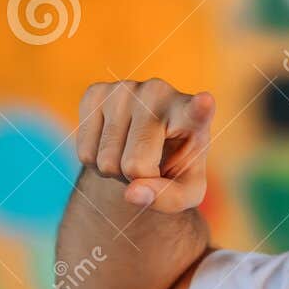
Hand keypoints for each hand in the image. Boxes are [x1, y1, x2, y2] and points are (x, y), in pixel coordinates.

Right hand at [76, 79, 214, 212]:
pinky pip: (84, 152)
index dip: (200, 108)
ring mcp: (125, 89)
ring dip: (115, 172)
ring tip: (132, 153)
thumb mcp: (185, 192)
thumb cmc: (174, 166)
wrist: (146, 145)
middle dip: (137, 179)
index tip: (204, 102)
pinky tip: (112, 145)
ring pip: (106, 161)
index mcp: (194, 116)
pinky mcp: (96, 92)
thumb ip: (168, 199)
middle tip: (150, 165)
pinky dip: (94, 162)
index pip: (197, 112)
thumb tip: (132, 193)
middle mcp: (160, 94)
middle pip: (135, 165)